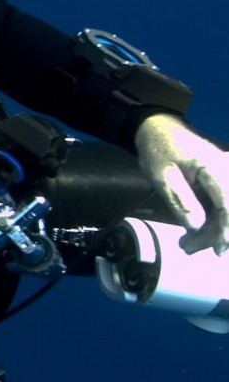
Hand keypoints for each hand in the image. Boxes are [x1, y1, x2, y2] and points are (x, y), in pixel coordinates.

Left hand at [135, 112, 228, 253]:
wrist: (160, 133)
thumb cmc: (159, 151)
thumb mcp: (161, 175)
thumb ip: (180, 199)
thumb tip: (196, 225)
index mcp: (214, 166)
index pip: (228, 200)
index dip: (227, 227)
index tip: (220, 248)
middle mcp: (226, 171)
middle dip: (215, 234)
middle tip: (188, 248)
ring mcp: (225, 179)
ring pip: (227, 212)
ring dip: (211, 232)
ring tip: (186, 245)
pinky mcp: (221, 186)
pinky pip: (222, 208)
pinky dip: (210, 224)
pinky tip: (193, 236)